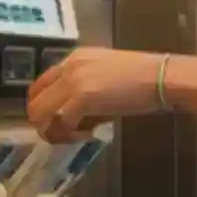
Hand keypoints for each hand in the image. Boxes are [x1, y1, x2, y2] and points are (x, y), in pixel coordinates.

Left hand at [27, 47, 163, 142]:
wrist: (162, 77)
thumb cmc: (144, 78)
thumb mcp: (107, 76)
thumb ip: (87, 87)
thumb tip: (78, 114)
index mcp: (74, 58)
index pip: (41, 85)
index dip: (45, 108)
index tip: (60, 123)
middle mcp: (68, 66)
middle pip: (34, 100)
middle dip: (44, 123)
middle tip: (64, 136)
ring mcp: (73, 81)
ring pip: (41, 113)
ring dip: (53, 131)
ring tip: (75, 137)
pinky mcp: (81, 98)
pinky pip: (61, 123)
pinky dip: (70, 135)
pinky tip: (89, 135)